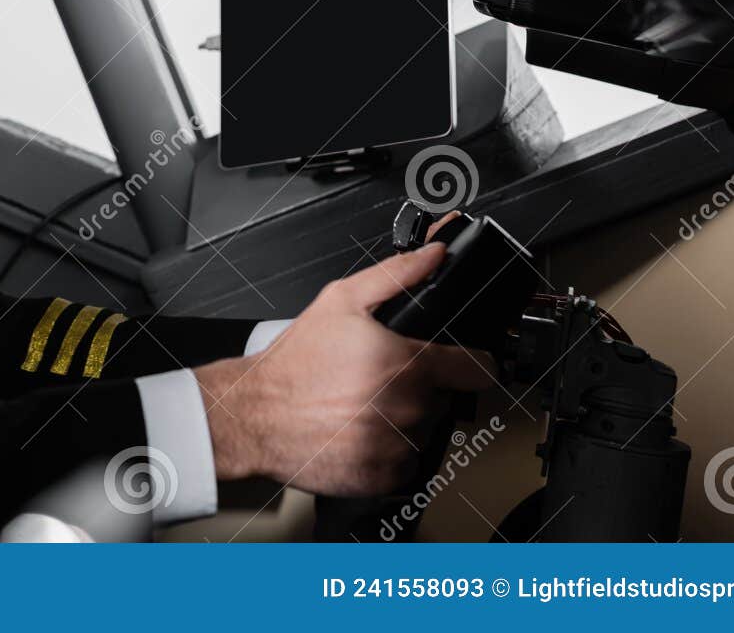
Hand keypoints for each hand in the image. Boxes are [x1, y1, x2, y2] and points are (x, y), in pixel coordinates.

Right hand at [192, 242, 495, 495]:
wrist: (256, 416)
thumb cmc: (294, 364)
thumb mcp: (340, 301)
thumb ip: (396, 275)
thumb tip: (433, 256)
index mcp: (409, 366)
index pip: (478, 370)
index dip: (471, 362)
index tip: (461, 365)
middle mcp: (410, 410)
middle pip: (445, 399)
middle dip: (421, 387)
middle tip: (382, 379)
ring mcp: (400, 448)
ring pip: (426, 431)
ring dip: (405, 420)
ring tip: (366, 406)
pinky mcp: (387, 478)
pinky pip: (407, 463)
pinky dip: (390, 451)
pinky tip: (360, 432)